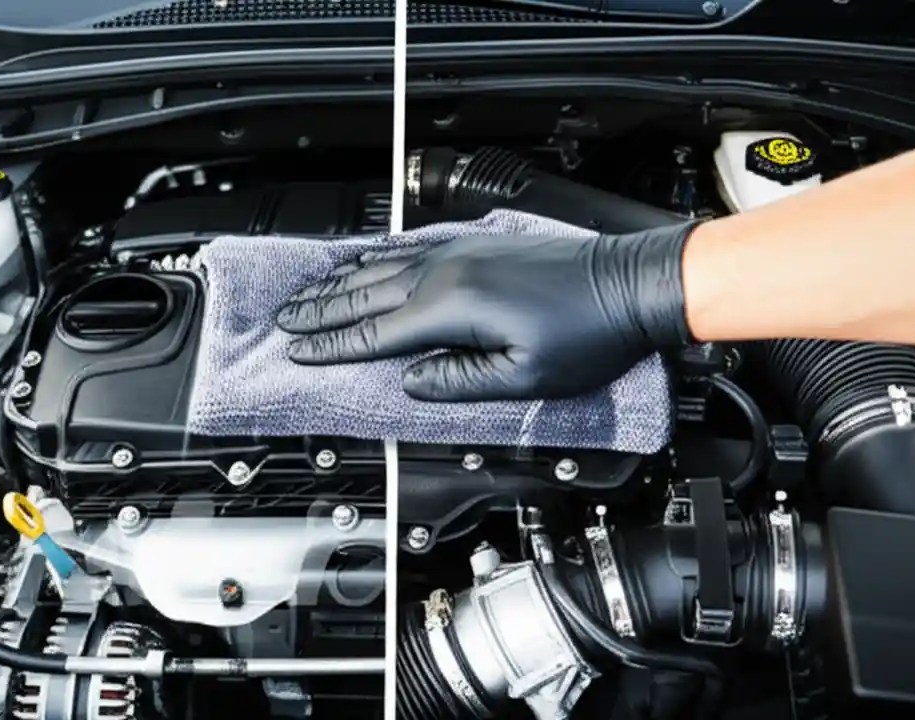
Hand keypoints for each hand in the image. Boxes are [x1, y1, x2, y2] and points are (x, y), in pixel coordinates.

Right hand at [278, 222, 698, 400]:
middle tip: (283, 321)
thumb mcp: (522, 377)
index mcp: (453, 307)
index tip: (299, 353)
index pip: (377, 333)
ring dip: (341, 282)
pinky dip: (378, 257)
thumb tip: (413, 382)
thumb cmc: (589, 333)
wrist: (631, 284)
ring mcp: (463, 252)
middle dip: (321, 310)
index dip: (334, 346)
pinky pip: (411, 250)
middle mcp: (449, 272)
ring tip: (308, 293)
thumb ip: (458, 381)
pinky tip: (364, 260)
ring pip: (384, 268)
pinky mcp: (479, 246)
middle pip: (367, 294)